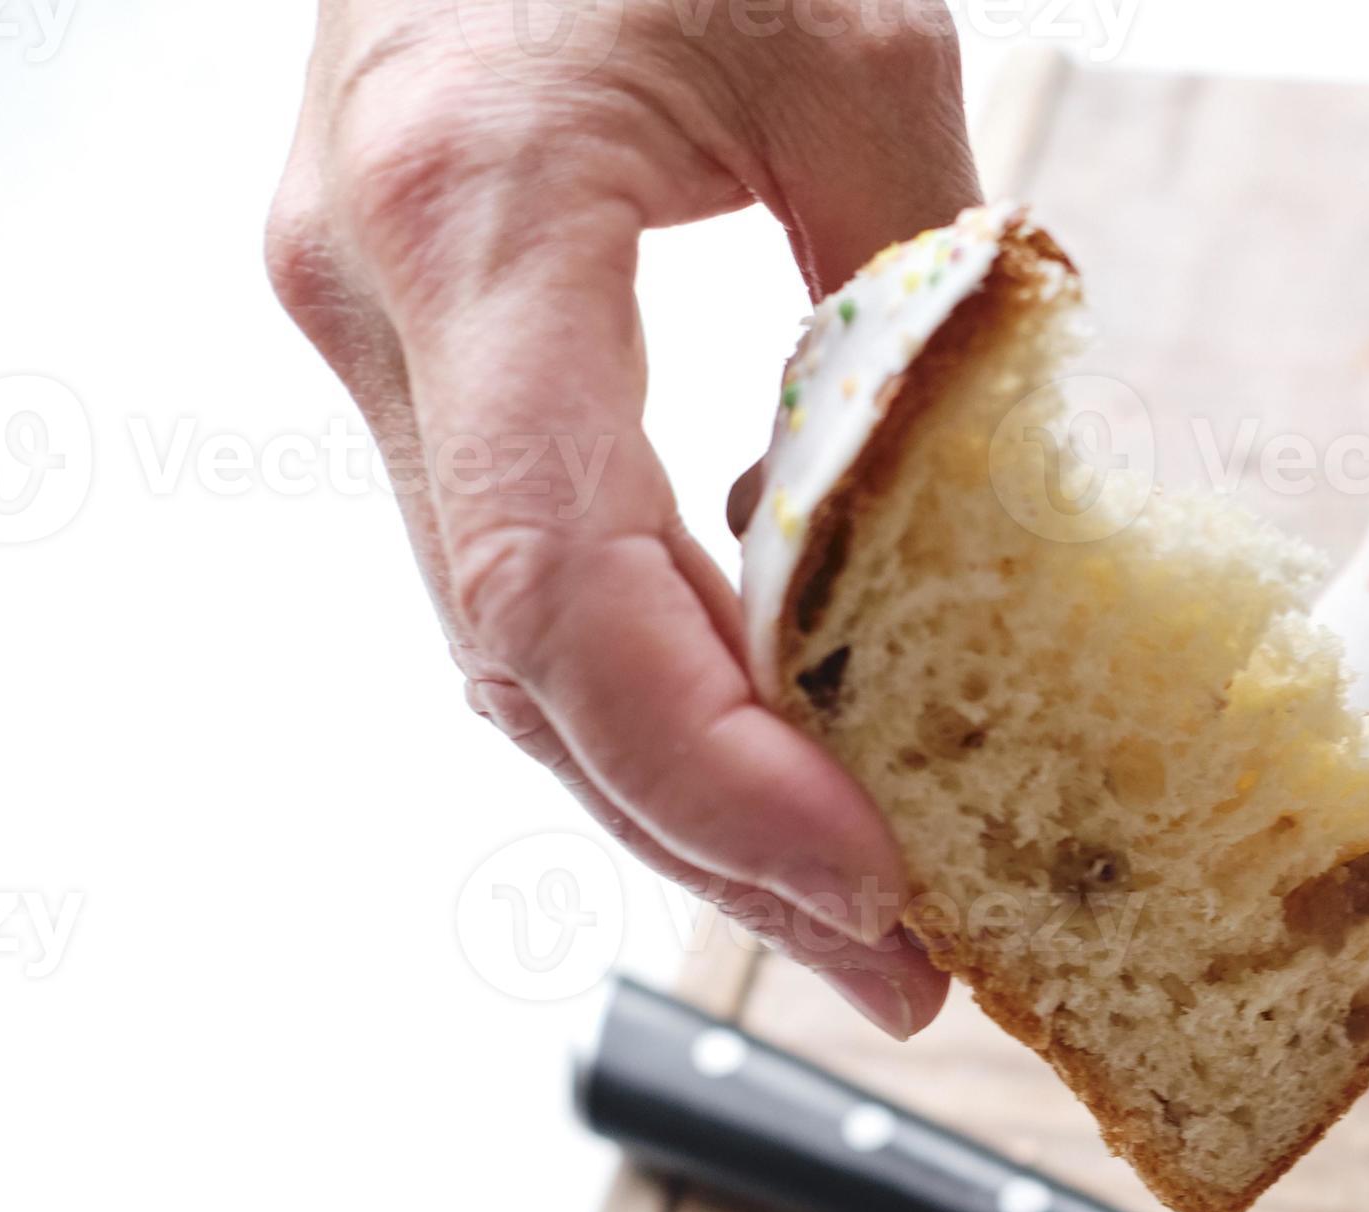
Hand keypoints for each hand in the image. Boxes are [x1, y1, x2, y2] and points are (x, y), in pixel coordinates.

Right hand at [266, 0, 975, 1035]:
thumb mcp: (840, 24)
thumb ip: (922, 267)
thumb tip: (998, 481)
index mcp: (467, 219)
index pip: (560, 594)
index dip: (714, 782)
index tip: (874, 885)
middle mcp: (374, 301)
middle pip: (530, 670)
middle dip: (721, 847)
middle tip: (904, 960)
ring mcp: (370, 328)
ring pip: (512, 645)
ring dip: (686, 794)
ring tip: (862, 897)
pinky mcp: (416, 339)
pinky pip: (524, 560)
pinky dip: (655, 674)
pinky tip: (783, 736)